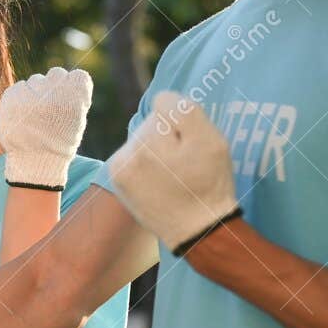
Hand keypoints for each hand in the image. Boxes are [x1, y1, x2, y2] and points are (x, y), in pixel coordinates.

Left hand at [0, 67, 91, 188]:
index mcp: (72, 97)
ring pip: (34, 81)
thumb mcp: (76, 121)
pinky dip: (19, 99)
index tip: (68, 101)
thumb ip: (75, 97)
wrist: (34, 163)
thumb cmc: (59, 144)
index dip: (72, 89)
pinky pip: (17, 89)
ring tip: (34, 116)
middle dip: (53, 88)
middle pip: (55, 74)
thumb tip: (68, 78)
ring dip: (35, 93)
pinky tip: (21, 116)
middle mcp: (51, 91)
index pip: (76, 76)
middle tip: (49, 108)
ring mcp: (29, 93)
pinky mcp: (10, 98)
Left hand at [106, 92, 239, 254]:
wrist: (197, 228)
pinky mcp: (116, 176)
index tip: (190, 146)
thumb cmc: (209, 183)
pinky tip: (157, 180)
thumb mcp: (211, 141)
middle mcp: (131, 148)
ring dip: (155, 150)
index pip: (166, 103)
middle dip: (168, 136)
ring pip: (141, 138)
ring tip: (172, 175)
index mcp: (156, 137)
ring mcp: (120, 164)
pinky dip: (144, 162)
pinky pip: (132, 154)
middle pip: (151, 122)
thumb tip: (159, 100)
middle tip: (184, 164)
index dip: (184, 122)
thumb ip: (184, 111)